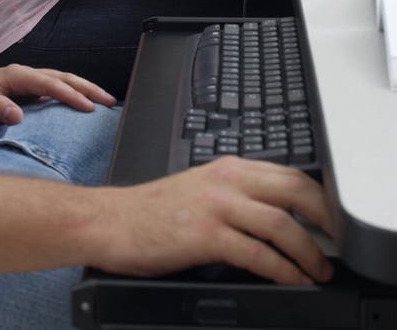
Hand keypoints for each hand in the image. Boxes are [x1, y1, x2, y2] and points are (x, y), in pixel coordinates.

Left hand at [0, 65, 116, 124]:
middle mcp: (29, 74)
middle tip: (110, 101)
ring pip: (65, 81)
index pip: (50, 84)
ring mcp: (32, 81)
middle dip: (89, 88)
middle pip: (65, 77)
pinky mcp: (33, 89)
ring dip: (86, 90)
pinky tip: (87, 105)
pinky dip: (76, 94)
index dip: (70, 95)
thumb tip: (17, 116)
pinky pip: (59, 89)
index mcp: (18, 75)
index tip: (89, 108)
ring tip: (107, 101)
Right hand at [95, 156, 333, 284]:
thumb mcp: (201, 189)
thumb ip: (237, 195)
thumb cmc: (152, 211)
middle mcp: (227, 180)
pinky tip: (292, 281)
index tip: (332, 219)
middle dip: (325, 218)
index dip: (319, 196)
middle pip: (295, 190)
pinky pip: (258, 253)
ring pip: (282, 223)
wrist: (111, 221)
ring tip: (320, 270)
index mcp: (228, 167)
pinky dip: (283, 270)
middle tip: (339, 242)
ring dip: (309, 251)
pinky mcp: (205, 234)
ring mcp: (216, 205)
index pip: (289, 173)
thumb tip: (277, 216)